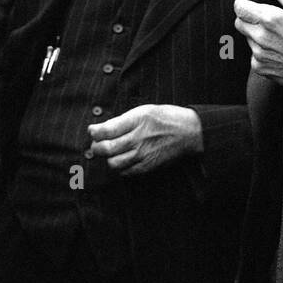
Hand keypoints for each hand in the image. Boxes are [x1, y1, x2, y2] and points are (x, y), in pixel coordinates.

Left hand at [87, 104, 202, 176]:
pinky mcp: (148, 166)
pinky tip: (122, 159)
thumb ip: (122, 120)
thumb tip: (100, 129)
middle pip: (106, 149)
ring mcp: (143, 155)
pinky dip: (119, 167)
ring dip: (107, 158)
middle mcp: (138, 139)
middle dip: (96, 147)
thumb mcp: (143, 110)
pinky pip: (125, 172)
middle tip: (96, 144)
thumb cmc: (165, 118)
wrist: (189, 132)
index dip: (94, 132)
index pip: (106, 130)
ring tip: (110, 152)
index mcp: (136, 120)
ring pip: (113, 163)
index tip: (92, 131)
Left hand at [233, 0, 282, 89]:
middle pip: (239, 23)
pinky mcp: (260, 68)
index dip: (240, 3)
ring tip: (280, 38)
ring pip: (248, 39)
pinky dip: (262, 52)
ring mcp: (259, 54)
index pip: (240, 8)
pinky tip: (280, 52)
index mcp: (270, 18)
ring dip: (257, 36)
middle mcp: (261, 37)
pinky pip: (254, 55)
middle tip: (265, 20)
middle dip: (247, 18)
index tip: (243, 2)